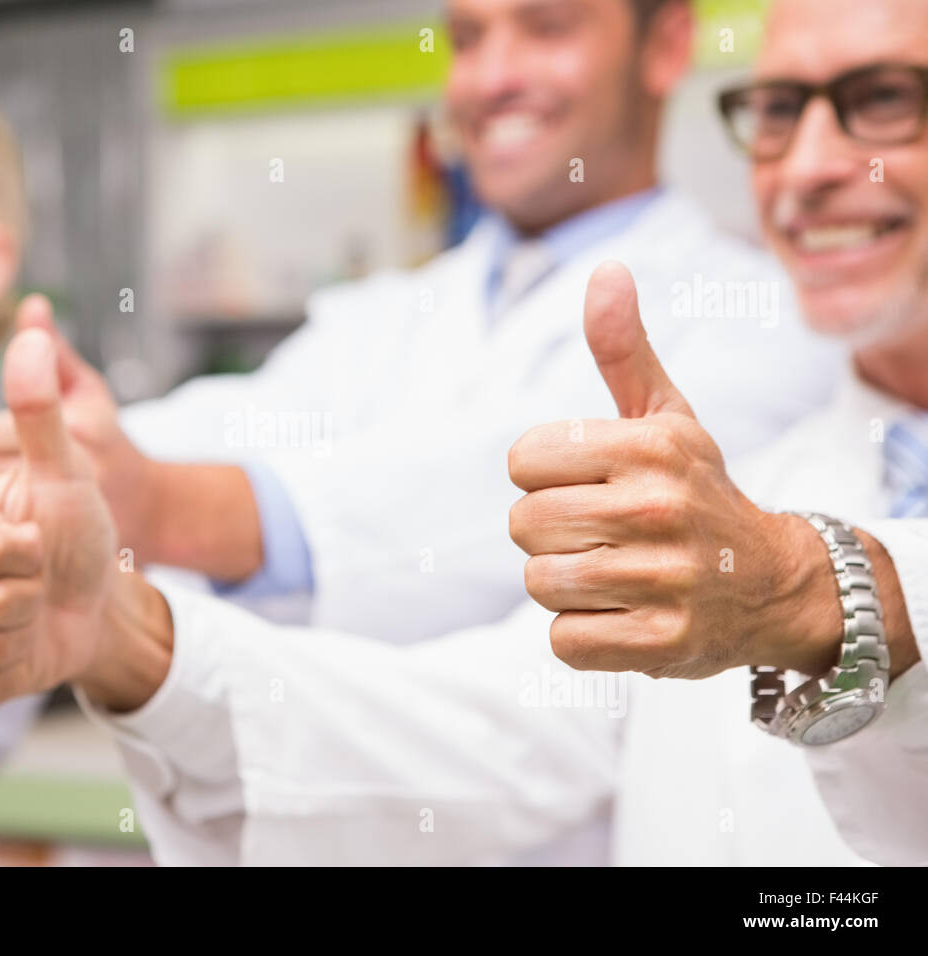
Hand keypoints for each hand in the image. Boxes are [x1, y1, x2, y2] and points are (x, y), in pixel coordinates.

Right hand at [0, 327, 170, 710]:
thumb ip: (40, 409)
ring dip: (13, 637)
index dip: (13, 548)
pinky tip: (14, 657)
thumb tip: (33, 324)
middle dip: (18, 594)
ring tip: (28, 618)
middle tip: (38, 584)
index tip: (38, 542)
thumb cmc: (81, 535)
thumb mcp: (66, 473)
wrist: (98, 609)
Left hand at [508, 262, 840, 679]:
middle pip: (524, 524)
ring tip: (614, 573)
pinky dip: (582, 633)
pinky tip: (624, 614)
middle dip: (548, 532)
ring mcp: (664, 580)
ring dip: (565, 584)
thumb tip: (606, 271)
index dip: (543, 475)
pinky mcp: (663, 644)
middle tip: (599, 533)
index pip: (523, 460)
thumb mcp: (666, 416)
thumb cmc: (696, 490)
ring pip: (540, 582)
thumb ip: (623, 350)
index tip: (585, 483)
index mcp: (649, 447)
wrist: (775, 583)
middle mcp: (659, 509)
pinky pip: (563, 640)